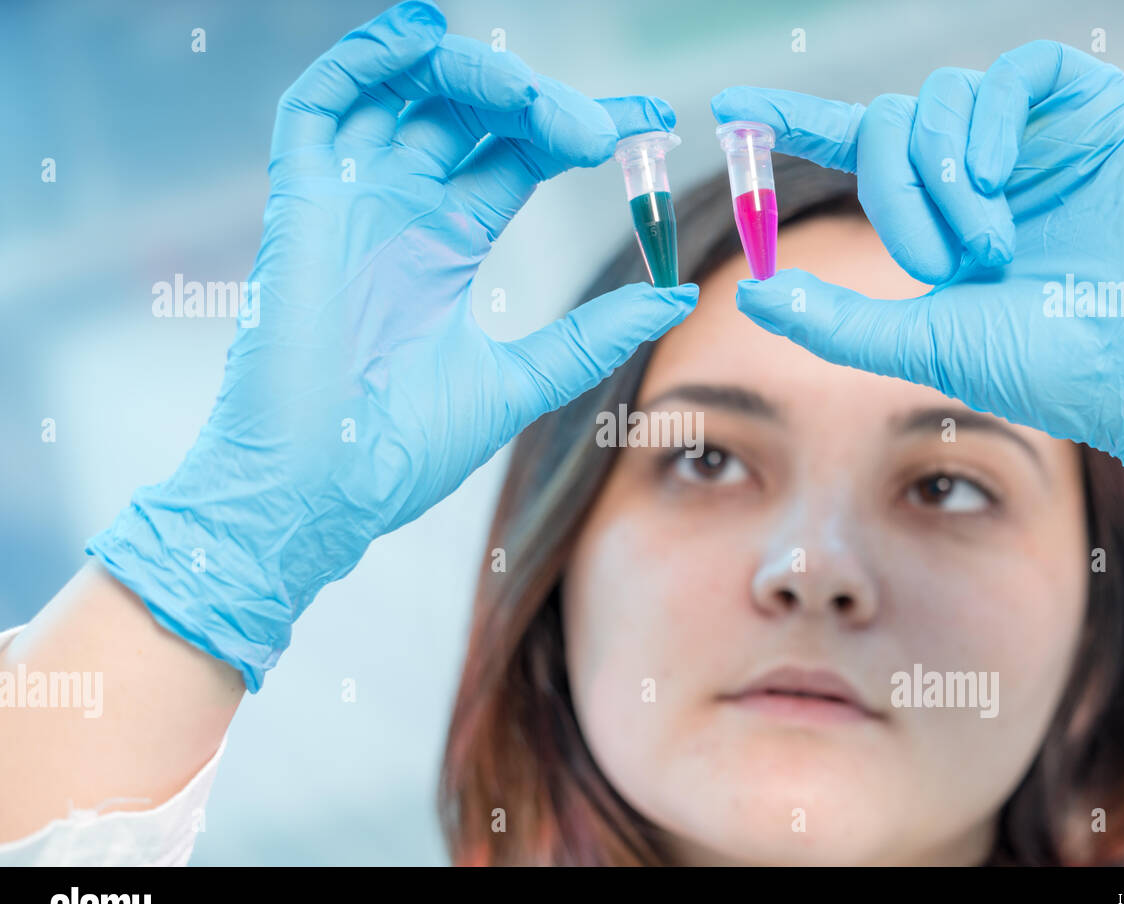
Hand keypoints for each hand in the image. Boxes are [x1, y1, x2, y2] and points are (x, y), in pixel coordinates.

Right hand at [87, 1, 696, 690]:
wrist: (321, 494)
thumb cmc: (401, 448)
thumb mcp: (519, 381)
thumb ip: (590, 336)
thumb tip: (678, 298)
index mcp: (443, 247)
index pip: (516, 157)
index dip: (576, 129)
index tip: (646, 122)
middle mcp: (397, 212)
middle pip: (469, 117)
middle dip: (537, 106)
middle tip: (601, 130)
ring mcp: (349, 204)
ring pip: (404, 96)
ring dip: (470, 76)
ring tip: (532, 95)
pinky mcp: (301, 206)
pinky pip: (321, 107)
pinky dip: (367, 60)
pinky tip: (425, 36)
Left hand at [715, 40, 1123, 549]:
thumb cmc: (1043, 363)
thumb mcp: (920, 340)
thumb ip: (832, 318)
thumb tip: (748, 290)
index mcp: (941, 215)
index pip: (856, 150)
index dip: (794, 123)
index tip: (732, 110)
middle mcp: (982, 168)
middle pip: (891, 124)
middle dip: (894, 192)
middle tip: (938, 261)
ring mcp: (1035, 137)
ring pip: (943, 99)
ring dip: (944, 175)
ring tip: (990, 245)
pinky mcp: (1093, 108)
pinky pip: (1018, 71)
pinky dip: (987, 118)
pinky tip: (990, 177)